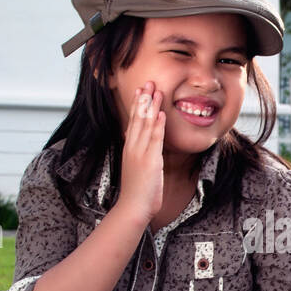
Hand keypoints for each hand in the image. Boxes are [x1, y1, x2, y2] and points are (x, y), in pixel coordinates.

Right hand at [115, 81, 164, 224]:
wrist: (133, 207)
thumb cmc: (138, 192)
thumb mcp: (137, 169)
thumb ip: (139, 155)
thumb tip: (141, 146)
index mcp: (130, 149)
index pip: (133, 122)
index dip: (137, 105)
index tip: (140, 91)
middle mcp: (133, 147)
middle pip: (138, 118)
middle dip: (143, 99)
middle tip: (148, 82)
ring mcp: (140, 153)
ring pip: (145, 125)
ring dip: (152, 106)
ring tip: (156, 90)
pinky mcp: (149, 161)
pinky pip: (154, 139)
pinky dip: (158, 125)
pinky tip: (161, 113)